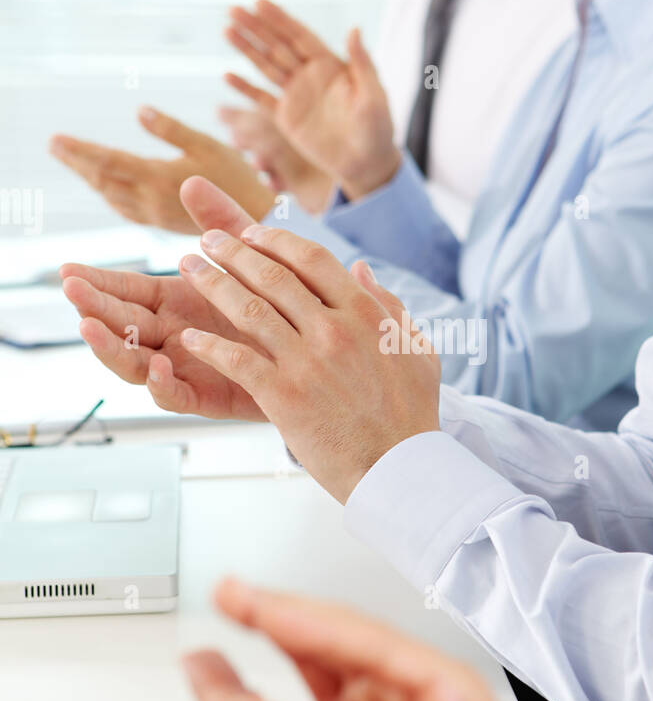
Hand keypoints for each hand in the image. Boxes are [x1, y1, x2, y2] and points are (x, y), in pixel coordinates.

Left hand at [50, 107, 275, 232]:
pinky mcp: (161, 222)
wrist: (254, 223)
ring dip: (90, 177)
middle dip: (78, 162)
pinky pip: (124, 208)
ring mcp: (154, 214)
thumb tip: (140, 111)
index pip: (109, 161)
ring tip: (75, 162)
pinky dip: (108, 194)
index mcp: (158, 177)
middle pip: (103, 179)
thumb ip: (172, 130)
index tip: (57, 140)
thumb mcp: (207, 145)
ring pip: (111, 195)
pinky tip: (105, 187)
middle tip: (56, 146)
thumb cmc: (237, 179)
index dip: (81, 150)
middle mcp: (150, 199)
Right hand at [59, 181, 265, 420]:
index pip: (125, 289)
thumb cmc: (281, 303)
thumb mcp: (252, 257)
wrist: (321, 354)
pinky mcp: (209, 397)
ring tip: (90, 327)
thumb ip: (223, 222)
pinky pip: (177, 396)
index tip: (68, 270)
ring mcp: (187, 366)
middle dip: (94, 306)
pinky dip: (163, 385)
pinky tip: (158, 366)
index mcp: (174, 301)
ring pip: (135, 363)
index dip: (98, 281)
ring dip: (110, 347)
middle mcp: (172, 334)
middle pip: (121, 324)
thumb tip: (190, 181)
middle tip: (71, 290)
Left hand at [174, 207, 440, 501]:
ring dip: (212, 284)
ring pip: (248, 309)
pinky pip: (237, 360)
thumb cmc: (410, 414)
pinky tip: (191, 338)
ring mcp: (307, 362)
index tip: (252, 232)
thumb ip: (388, 305)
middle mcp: (333, 329)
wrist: (400, 468)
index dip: (276, 240)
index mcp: (364, 313)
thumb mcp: (416, 349)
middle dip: (233, 252)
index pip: (312, 259)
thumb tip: (361, 269)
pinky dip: (210, 346)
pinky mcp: (284, 396)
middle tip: (209, 239)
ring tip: (188, 268)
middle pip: (273, 276)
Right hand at [225, 0, 400, 199]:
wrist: (367, 164)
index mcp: (330, 64)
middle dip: (256, 27)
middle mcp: (309, 75)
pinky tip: (227, 75)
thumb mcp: (374, 94)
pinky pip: (262, 99)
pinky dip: (245, 89)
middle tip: (233, 10)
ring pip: (266, 66)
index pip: (300, 35)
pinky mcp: (287, 118)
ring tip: (227, 30)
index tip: (259, 2)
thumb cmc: (378, 128)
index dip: (280, 19)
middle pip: (277, 45)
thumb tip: (354, 28)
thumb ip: (362, 63)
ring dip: (246, 49)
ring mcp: (296, 96)